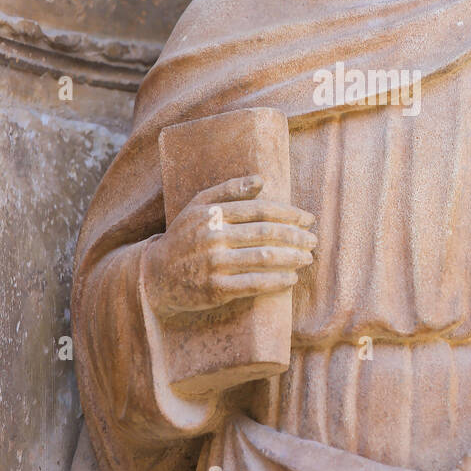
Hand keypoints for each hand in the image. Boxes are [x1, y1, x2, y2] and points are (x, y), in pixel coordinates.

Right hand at [143, 174, 315, 315]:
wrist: (156, 274)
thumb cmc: (184, 236)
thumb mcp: (199, 205)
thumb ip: (229, 190)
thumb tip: (262, 180)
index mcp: (213, 214)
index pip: (260, 210)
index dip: (289, 213)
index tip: (308, 218)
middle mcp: (214, 237)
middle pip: (266, 233)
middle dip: (296, 236)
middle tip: (313, 240)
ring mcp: (215, 264)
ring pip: (264, 258)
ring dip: (292, 258)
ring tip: (307, 257)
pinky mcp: (216, 290)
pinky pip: (254, 284)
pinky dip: (277, 281)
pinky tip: (292, 278)